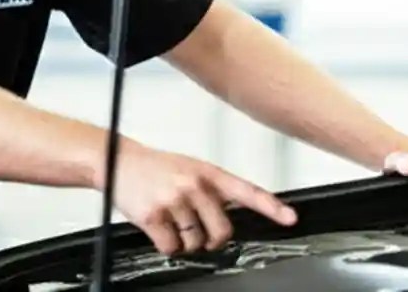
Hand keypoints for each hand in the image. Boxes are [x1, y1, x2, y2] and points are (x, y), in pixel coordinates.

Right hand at [105, 140, 296, 255]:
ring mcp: (175, 200)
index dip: (271, 206)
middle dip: (212, 239)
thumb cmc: (156, 168)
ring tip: (170, 219)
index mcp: (208, 172)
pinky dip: (165, 244)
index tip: (290, 218)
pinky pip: (172, 248)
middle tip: (198, 231)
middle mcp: (194, 185)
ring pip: (196, 243)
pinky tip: (157, 225)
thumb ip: (211, 189)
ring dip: (184, 241)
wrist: (117, 160)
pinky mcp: (154, 215)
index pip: (247, 191)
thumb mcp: (190, 168)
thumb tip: (227, 220)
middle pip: (223, 232)